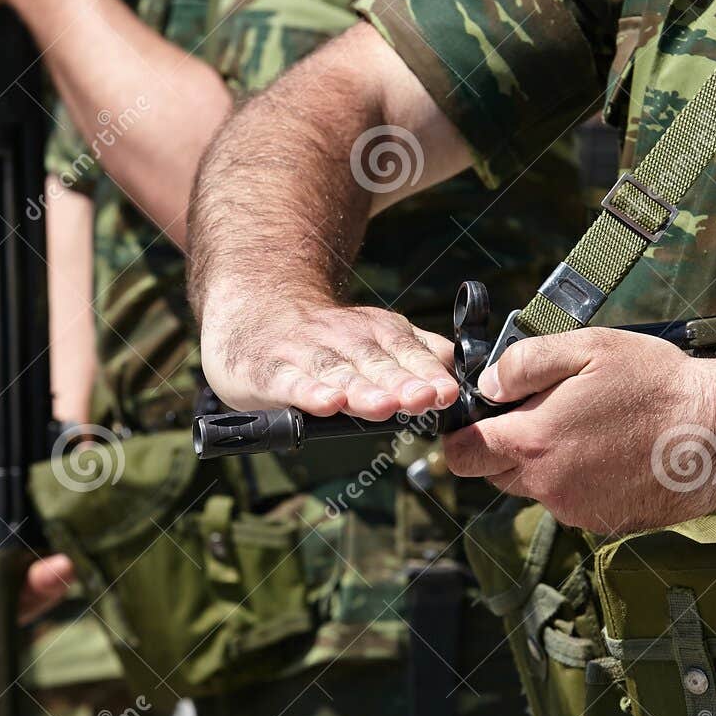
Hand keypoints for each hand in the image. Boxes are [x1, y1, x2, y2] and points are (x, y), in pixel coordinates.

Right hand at [199, 291, 458, 419]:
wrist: (254, 309)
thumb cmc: (323, 338)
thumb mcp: (375, 336)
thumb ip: (419, 353)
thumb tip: (462, 371)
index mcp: (376, 333)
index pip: (407, 354)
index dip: (428, 374)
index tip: (447, 393)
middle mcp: (344, 341)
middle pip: (376, 365)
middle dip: (402, 383)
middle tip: (425, 398)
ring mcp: (306, 354)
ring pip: (338, 374)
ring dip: (362, 390)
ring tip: (383, 406)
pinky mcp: (271, 371)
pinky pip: (293, 382)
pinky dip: (309, 393)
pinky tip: (326, 404)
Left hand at [443, 328, 715, 533]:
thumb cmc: (657, 384)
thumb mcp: (585, 348)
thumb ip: (523, 364)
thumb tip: (486, 386)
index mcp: (532, 443)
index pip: (461, 455)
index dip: (461, 436)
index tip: (476, 420)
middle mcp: (548, 487)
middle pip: (496, 474)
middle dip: (506, 447)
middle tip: (544, 413)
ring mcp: (578, 511)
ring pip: (537, 488)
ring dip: (547, 463)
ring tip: (591, 428)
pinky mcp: (607, 524)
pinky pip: (574, 502)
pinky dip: (581, 480)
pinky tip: (615, 452)